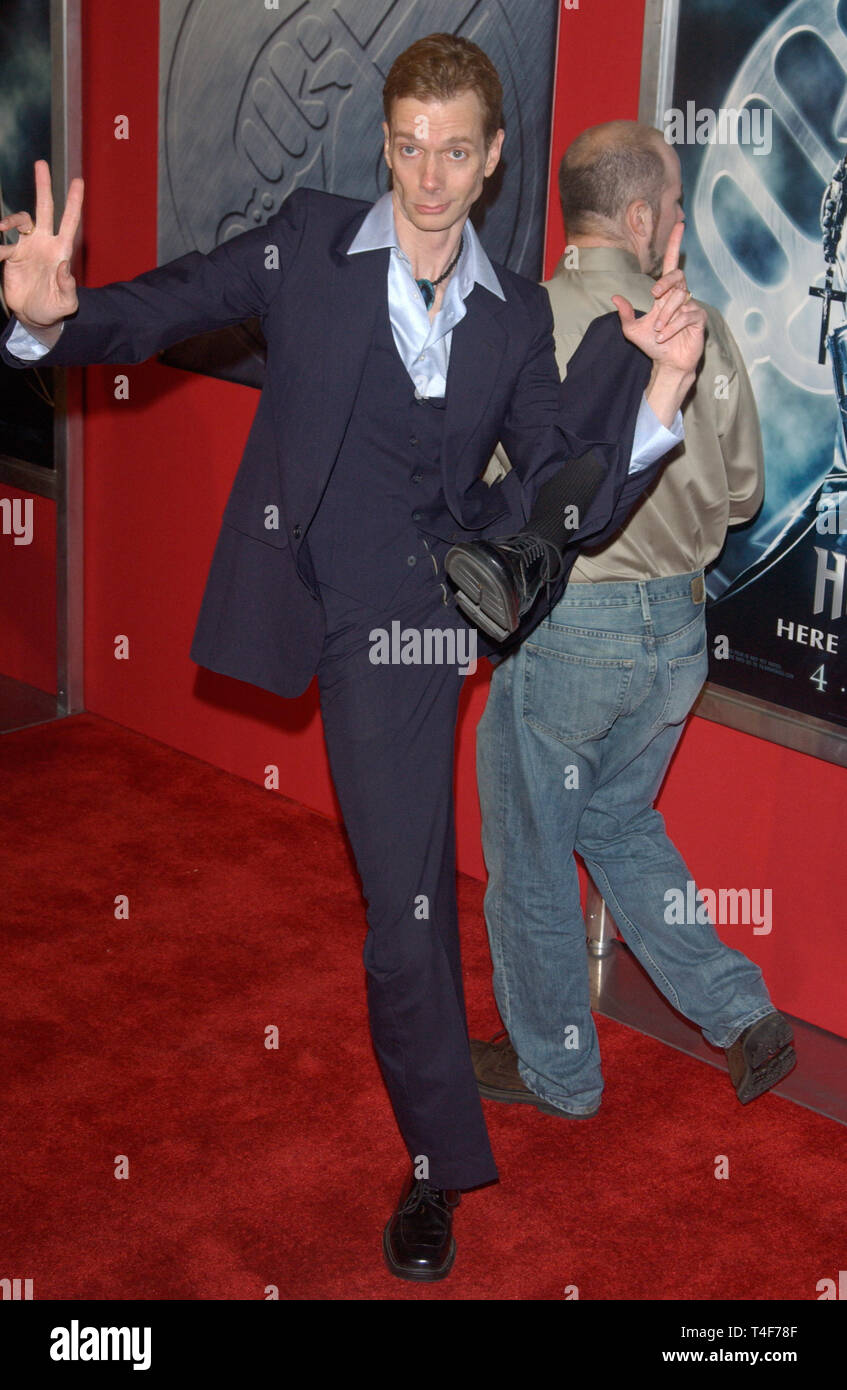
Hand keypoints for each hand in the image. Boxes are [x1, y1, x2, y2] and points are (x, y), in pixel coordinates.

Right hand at [0, 159, 83, 333]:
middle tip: (41, 163)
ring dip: (12, 218)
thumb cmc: (53, 309)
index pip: (70, 222)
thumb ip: (68, 287)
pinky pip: (3, 243)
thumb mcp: (66, 302)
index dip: (74, 202)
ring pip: (20, 219)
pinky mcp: (11, 254)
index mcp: (61, 250)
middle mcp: (44, 242)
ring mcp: (26, 246)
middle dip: (44, 185)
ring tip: (1, 228)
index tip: (78, 180)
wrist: (32, 316)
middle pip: (45, 208)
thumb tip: (64, 266)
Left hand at [611, 221, 705, 375]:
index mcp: (665, 294)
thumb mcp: (632, 330)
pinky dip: (673, 326)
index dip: (675, 244)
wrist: (668, 363)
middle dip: (664, 284)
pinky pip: (686, 315)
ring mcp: (691, 305)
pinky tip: (665, 336)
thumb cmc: (653, 345)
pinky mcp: (700, 318)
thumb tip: (614, 297)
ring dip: (665, 317)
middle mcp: (680, 296)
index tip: (680, 224)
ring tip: (659, 331)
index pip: (671, 264)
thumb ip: (625, 314)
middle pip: (676, 276)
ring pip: (679, 299)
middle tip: (654, 296)